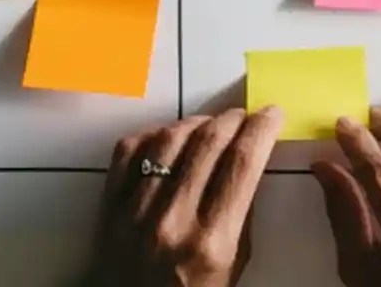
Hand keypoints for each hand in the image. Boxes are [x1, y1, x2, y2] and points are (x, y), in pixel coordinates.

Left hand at [85, 107, 284, 286]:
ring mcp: (134, 210)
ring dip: (198, 121)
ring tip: (211, 125)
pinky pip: (131, 148)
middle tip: (244, 117)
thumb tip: (251, 158)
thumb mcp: (233, 266)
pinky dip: (156, 133)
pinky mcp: (108, 204)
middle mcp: (172, 221)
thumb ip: (242, 213)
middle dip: (234, 119)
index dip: (262, 129)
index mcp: (211, 242)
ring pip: (170, 137)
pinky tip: (171, 137)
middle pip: (209, 142)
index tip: (272, 115)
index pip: (242, 163)